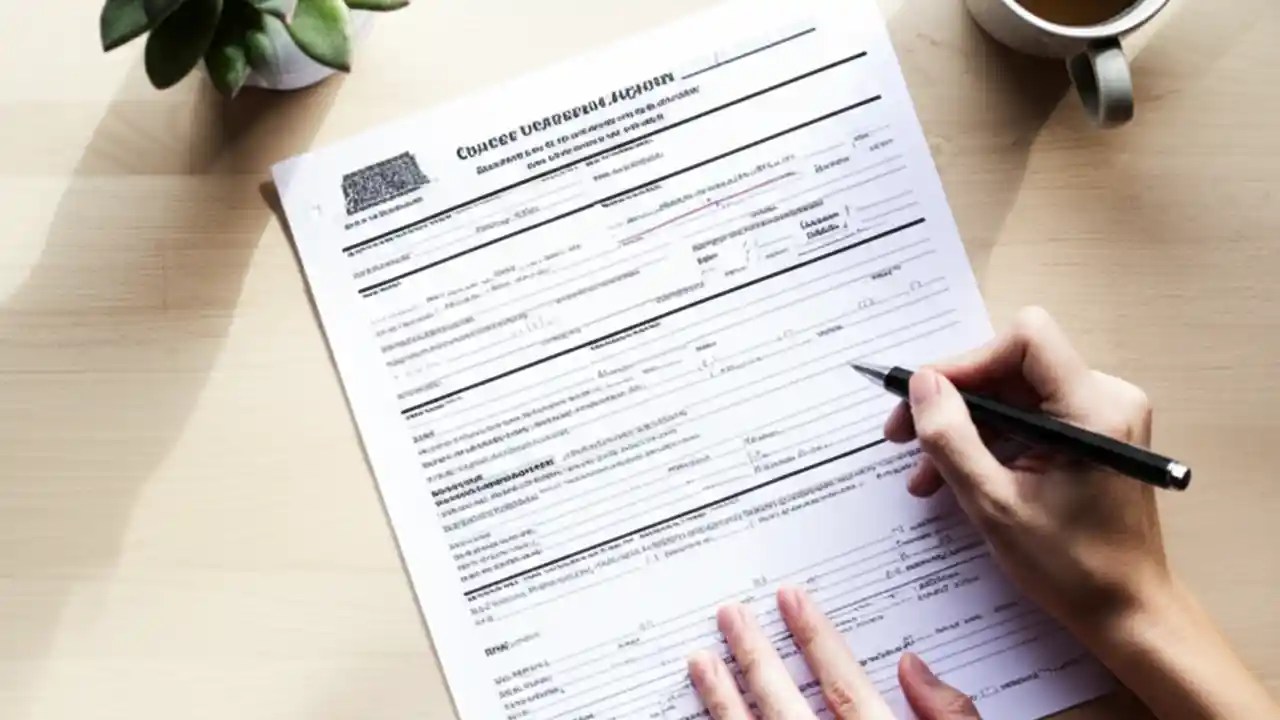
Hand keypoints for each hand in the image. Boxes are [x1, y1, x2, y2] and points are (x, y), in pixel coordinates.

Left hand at [687, 586, 979, 718]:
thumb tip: (913, 666)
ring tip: (700, 661)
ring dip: (721, 700)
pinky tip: (703, 714)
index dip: (815, 639)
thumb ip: (950, 718)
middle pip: (782, 707)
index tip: (789, 598)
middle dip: (754, 656)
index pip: (842, 687)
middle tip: (729, 614)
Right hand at [883, 306, 1168, 639]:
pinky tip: (954, 474)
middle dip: (953, 400)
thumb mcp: (994, 504)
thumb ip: (952, 438)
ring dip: (963, 427)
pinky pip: (1026, 417)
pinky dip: (987, 441)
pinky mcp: (1089, 434)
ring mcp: (1100, 415)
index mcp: (1094, 410)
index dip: (967, 362)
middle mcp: (1105, 399)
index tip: (924, 397)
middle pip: (1011, 366)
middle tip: (902, 434)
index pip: (1025, 340)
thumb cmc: (1072, 567)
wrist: (1126, 609)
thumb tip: (921, 384)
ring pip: (1012, 394)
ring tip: (923, 472)